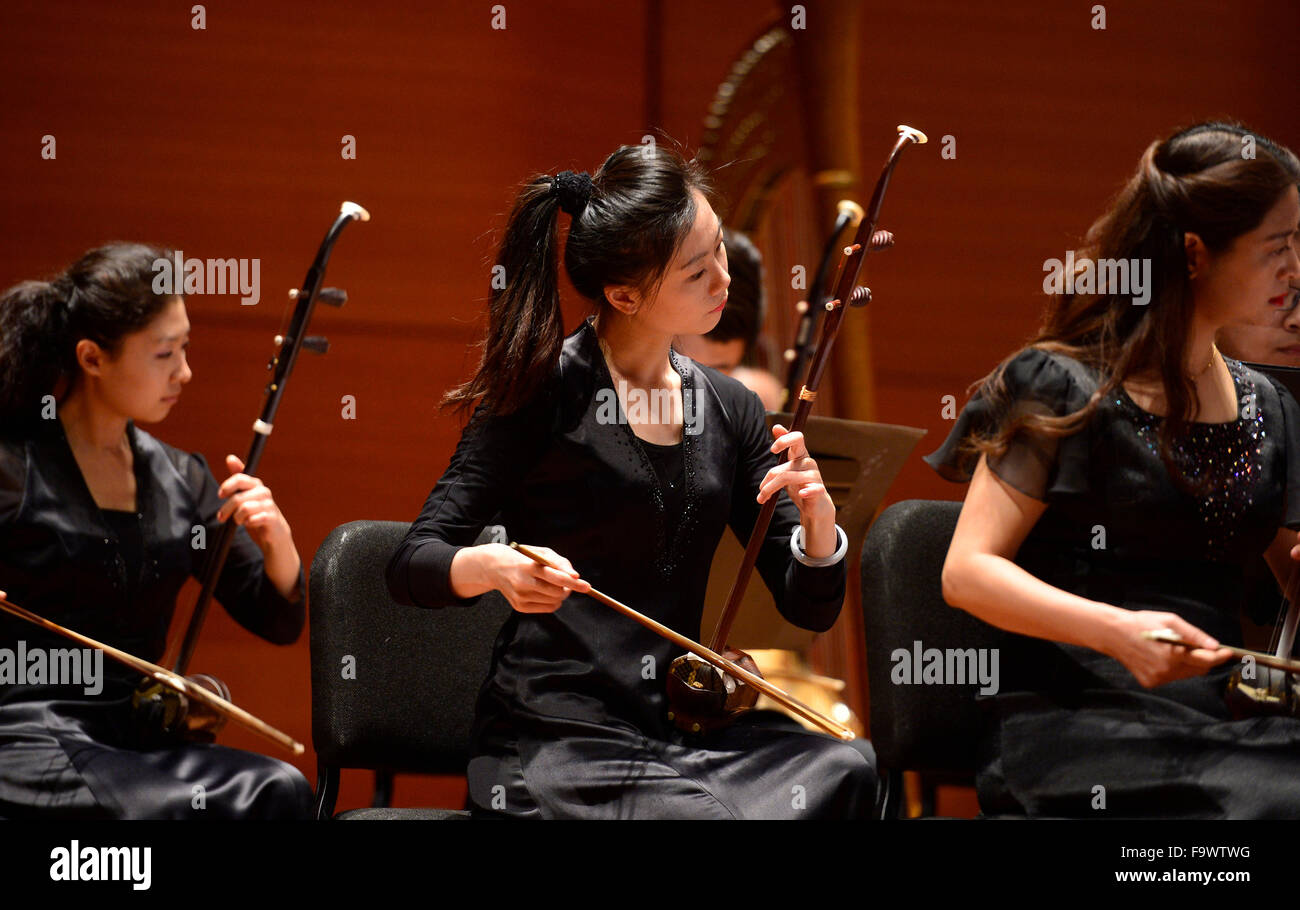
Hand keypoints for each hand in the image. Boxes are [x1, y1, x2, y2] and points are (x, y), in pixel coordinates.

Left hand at [215, 455, 291, 550]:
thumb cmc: (257, 511)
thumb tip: (230, 457)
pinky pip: (253, 519)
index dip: (227, 487)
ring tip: (239, 521)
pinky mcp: (272, 517)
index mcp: (256, 484)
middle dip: (226, 509)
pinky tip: (250, 523)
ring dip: (237, 518)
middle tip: (222, 517)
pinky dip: (248, 523)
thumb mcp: (246, 493)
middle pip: (237, 497)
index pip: (239, 478)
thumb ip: (238, 477)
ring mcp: (269, 504)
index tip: (220, 495)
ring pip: (243, 509)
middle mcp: (264, 492)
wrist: (275, 530)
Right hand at [488, 544, 590, 613]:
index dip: (573, 583)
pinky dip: (552, 602)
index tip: (586, 586)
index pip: (555, 576)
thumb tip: (574, 577)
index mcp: (529, 566)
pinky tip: (544, 593)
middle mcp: (523, 582)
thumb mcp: (541, 552)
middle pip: (557, 592)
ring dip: (560, 595)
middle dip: (567, 588)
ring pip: (554, 602)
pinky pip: (547, 609)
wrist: (495, 567)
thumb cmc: (524, 558)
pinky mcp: (519, 607)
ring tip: (552, 586)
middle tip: (565, 582)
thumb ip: (560, 563)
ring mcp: (520, 597)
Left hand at [755, 424, 833, 520]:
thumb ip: (782, 449)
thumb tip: (775, 426)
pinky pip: (812, 488)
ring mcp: (814, 476)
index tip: (772, 450)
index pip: (797, 438)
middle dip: (768, 479)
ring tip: (762, 498)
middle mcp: (808, 462)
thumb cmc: (798, 485)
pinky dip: (806, 491)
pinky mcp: (819, 490)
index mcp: (800, 455)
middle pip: (784, 465)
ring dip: (770, 489)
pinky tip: (801, 494)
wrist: (816, 506)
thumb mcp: (787, 467)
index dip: (784, 440)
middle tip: (760, 492)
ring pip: (787, 477)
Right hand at [1102, 610, 1233, 687]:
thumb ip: (1194, 635)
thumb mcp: (1170, 620)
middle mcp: (1167, 669)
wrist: (1113, 634)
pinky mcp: (1150, 682)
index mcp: (1173, 653)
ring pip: (1185, 674)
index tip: (1228, 652)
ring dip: (1186, 664)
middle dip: (1202, 659)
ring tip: (1172, 649)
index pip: (1206, 660)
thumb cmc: (1141, 623)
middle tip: (1194, 646)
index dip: (1220, 657)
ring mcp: (1158, 678)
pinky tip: (1159, 657)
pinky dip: (1171, 669)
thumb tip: (1214, 645)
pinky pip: (1171, 678)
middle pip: (1199, 670)